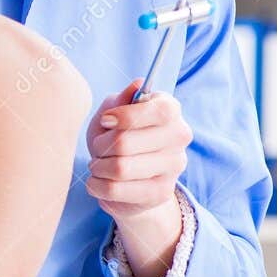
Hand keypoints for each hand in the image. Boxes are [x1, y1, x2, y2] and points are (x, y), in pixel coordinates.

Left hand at [86, 79, 191, 223]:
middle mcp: (179, 136)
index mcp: (170, 110)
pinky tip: (98, 181)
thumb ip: (121, 100)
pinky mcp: (161, 192)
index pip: (158, 111)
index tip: (106, 120)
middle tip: (98, 148)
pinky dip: (96, 185)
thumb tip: (138, 84)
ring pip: (120, 168)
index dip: (125, 116)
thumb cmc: (117, 136)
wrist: (126, 177)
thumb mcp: (113, 113)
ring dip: (98, 167)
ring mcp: (174, 166)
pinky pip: (115, 189)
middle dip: (101, 146)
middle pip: (126, 143)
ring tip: (98, 165)